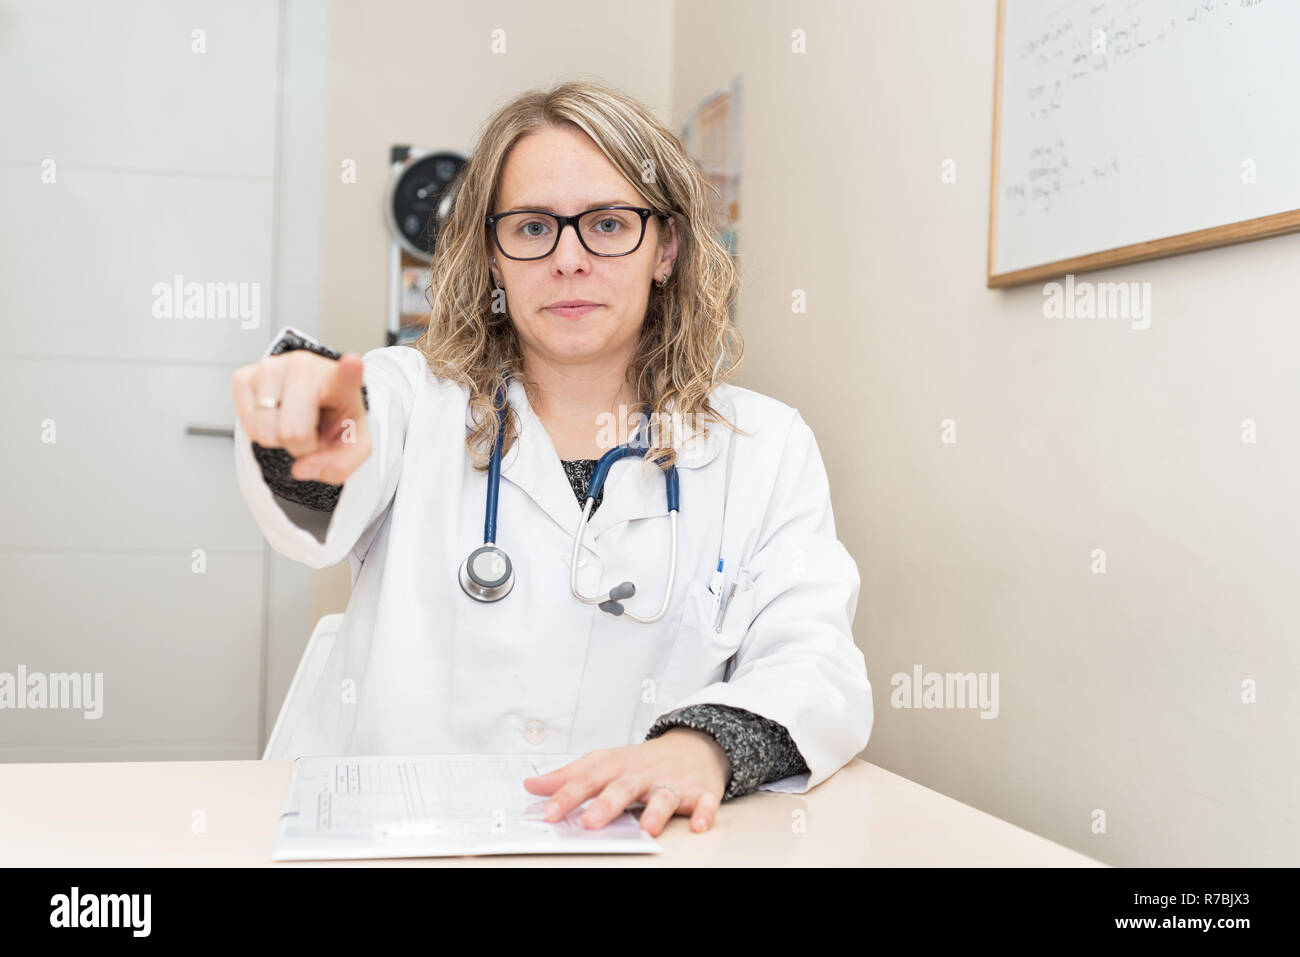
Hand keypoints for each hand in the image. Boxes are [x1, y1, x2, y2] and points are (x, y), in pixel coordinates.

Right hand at [231, 349, 370, 483]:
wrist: (312, 402)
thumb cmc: (334, 419)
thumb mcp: (351, 447)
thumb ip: (339, 466)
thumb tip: (300, 469)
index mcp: (340, 381)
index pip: (346, 376)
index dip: (348, 372)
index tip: (353, 363)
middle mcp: (305, 366)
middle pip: (294, 432)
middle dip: (301, 445)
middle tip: (311, 430)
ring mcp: (271, 367)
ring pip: (266, 433)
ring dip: (280, 438)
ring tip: (294, 420)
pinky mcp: (244, 376)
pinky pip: (248, 428)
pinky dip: (261, 432)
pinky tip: (276, 415)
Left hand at [523, 729, 730, 835]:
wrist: (692, 745)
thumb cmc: (642, 761)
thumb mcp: (604, 763)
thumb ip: (568, 777)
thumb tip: (532, 786)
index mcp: (617, 766)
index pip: (588, 780)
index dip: (567, 796)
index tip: (549, 813)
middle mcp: (643, 773)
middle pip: (624, 787)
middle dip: (608, 804)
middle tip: (591, 822)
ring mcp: (673, 782)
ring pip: (664, 795)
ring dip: (657, 811)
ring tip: (648, 828)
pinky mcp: (701, 791)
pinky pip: (705, 802)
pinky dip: (705, 812)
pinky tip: (700, 824)